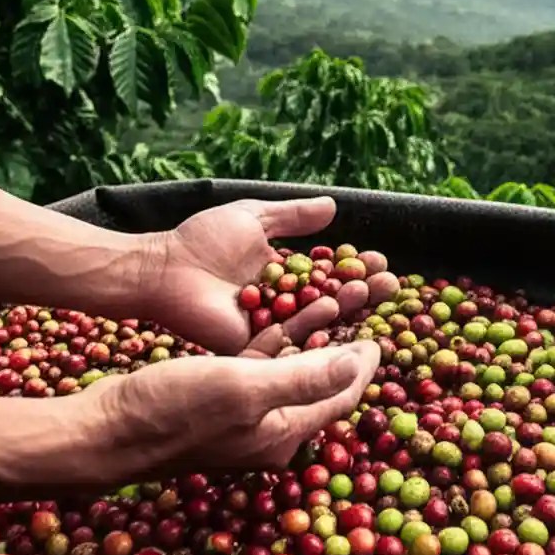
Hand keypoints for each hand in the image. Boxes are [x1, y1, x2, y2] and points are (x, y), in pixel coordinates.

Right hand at [71, 339, 380, 479]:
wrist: (107, 429)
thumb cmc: (175, 410)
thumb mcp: (245, 388)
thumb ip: (304, 378)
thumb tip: (357, 364)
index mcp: (282, 432)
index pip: (338, 396)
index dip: (361, 364)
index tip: (380, 334)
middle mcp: (268, 425)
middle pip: (319, 378)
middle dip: (343, 341)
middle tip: (364, 308)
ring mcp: (242, 411)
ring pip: (289, 365)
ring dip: (312, 332)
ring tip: (335, 297)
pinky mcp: (217, 394)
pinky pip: (259, 362)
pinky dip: (275, 337)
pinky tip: (285, 311)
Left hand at [137, 197, 395, 355]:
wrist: (166, 268)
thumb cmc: (202, 240)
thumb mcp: (254, 218)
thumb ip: (293, 216)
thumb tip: (334, 206)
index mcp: (283, 276)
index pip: (328, 274)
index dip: (354, 268)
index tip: (380, 261)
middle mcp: (281, 304)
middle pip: (330, 300)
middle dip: (361, 291)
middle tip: (389, 283)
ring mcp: (269, 328)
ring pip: (315, 321)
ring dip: (344, 307)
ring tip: (369, 293)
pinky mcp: (254, 348)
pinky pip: (289, 343)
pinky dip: (313, 331)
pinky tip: (338, 317)